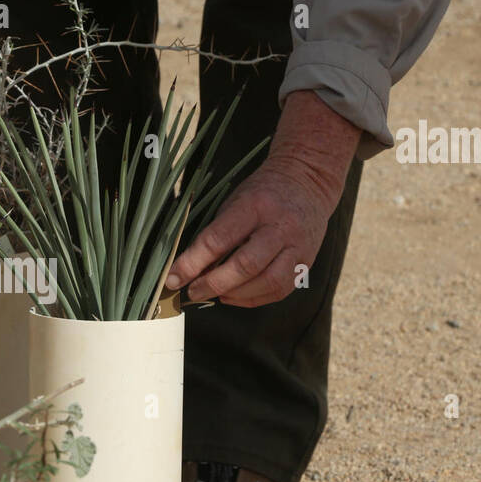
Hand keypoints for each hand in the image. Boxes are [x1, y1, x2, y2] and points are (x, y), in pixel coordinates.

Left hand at [165, 91, 359, 306]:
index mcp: (255, 205)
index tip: (173, 278)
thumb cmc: (262, 193)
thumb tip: (190, 270)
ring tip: (215, 295)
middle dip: (213, 283)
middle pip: (245, 265)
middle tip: (193, 292)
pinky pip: (280, 289)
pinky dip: (254, 298)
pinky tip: (235, 296)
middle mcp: (280, 226)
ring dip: (235, 295)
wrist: (307, 182)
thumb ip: (215, 234)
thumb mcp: (233, 202)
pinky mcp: (307, 261)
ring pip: (266, 282)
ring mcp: (297, 246)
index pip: (218, 240)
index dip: (192, 263)